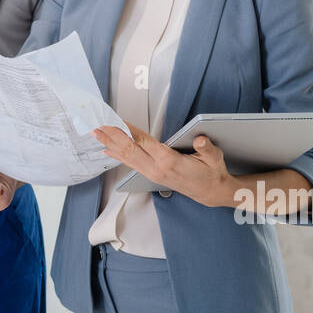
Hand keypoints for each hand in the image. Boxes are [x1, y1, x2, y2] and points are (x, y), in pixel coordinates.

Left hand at [92, 121, 233, 207]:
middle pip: (130, 150)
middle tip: (99, 126)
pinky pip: (131, 164)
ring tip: (97, 134)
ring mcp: (152, 173)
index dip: (130, 131)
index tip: (118, 120)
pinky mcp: (151, 175)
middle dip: (113, 137)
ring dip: (111, 144)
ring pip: (127, 157)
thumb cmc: (211, 173)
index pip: (145, 143)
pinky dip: (118, 156)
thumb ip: (206, 148)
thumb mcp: (214, 158)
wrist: (210, 192)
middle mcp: (156, 168)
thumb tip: (200, 139)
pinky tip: (108, 150)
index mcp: (169, 161)